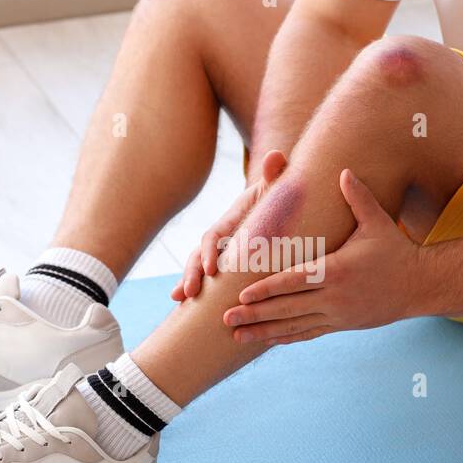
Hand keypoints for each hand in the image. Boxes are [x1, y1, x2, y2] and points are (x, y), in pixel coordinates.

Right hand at [171, 150, 287, 300]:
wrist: (280, 204)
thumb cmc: (282, 197)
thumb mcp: (279, 186)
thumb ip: (276, 173)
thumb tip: (276, 156)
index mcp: (232, 220)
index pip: (214, 236)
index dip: (210, 251)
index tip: (212, 269)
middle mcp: (223, 236)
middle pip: (200, 254)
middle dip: (192, 272)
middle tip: (189, 292)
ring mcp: (223, 251)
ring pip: (200, 267)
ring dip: (189, 281)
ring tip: (180, 299)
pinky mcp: (230, 264)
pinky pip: (211, 278)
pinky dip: (199, 289)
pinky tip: (185, 306)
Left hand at [222, 169, 422, 343]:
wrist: (419, 285)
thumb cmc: (395, 249)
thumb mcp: (378, 222)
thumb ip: (358, 198)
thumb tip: (344, 170)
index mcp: (336, 271)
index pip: (294, 282)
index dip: (267, 289)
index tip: (242, 294)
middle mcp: (334, 297)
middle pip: (287, 308)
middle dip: (254, 315)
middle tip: (224, 319)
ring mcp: (337, 315)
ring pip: (293, 326)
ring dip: (263, 332)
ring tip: (236, 337)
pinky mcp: (341, 326)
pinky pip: (308, 333)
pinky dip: (285, 337)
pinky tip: (265, 340)